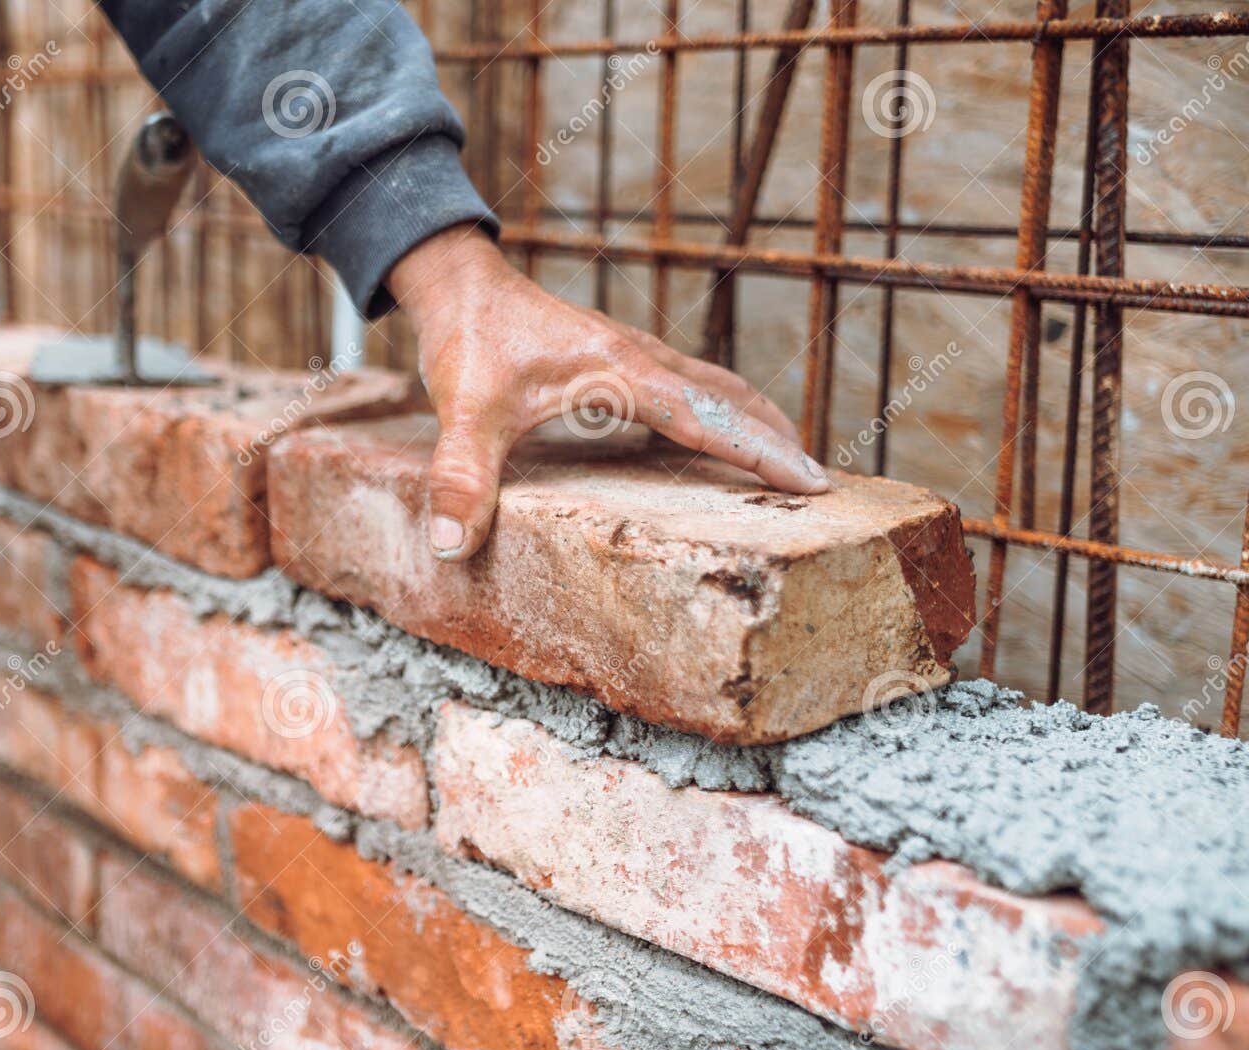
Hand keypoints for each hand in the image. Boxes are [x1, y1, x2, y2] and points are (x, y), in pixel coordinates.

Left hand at [386, 224, 829, 560]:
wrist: (458, 282)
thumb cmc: (468, 340)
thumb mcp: (463, 413)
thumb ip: (461, 479)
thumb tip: (450, 546)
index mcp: (623, 373)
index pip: (709, 419)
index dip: (760, 453)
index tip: (810, 484)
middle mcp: (640, 359)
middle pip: (729, 399)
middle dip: (776, 438)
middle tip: (819, 485)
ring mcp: (633, 355)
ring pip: (713, 387)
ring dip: (753, 421)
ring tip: (786, 461)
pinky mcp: (618, 359)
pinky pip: (688, 386)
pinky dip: (720, 410)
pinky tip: (714, 435)